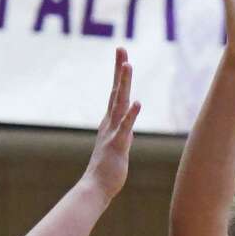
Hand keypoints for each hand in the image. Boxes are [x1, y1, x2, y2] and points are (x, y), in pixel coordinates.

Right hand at [83, 47, 140, 199]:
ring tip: (128, 65)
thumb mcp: (116, 146)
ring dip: (123, 84)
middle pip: (116, 91)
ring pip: (119, 104)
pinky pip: (125, 127)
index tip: (122, 55)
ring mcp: (113, 132)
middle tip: (121, 48)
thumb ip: (122, 134)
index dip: (119, 74)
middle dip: (119, 70)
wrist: (96, 187)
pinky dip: (131, 115)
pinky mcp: (117, 145)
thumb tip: (127, 129)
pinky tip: (137, 102)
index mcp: (110, 122)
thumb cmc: (107, 169)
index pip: (115, 93)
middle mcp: (110, 123)